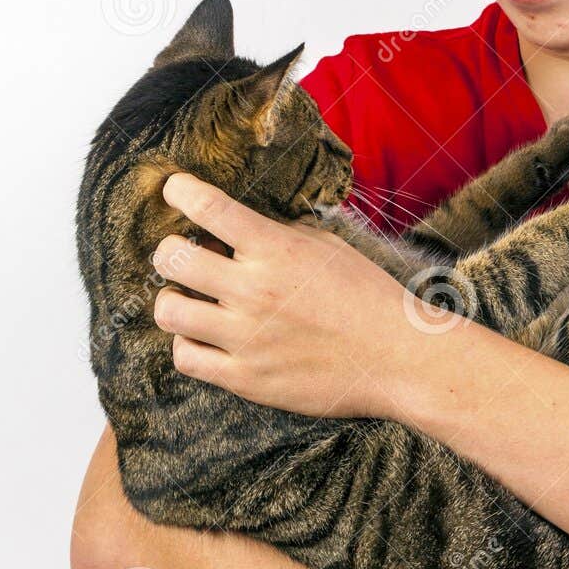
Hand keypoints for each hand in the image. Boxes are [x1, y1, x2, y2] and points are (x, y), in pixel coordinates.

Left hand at [151, 172, 409, 417]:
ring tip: (189, 299)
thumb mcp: (329, 247)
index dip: (180, 191)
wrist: (399, 358)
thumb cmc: (369, 298)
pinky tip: (204, 337)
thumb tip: (236, 228)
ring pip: (169, 310)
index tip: (174, 190)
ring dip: (173, 298)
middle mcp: (255, 290)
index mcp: (277, 250)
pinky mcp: (246, 379)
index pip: (208, 207)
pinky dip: (187, 343)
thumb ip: (280, 234)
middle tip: (182, 256)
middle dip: (170, 251)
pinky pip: (186, 357)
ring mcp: (247, 337)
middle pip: (172, 259)